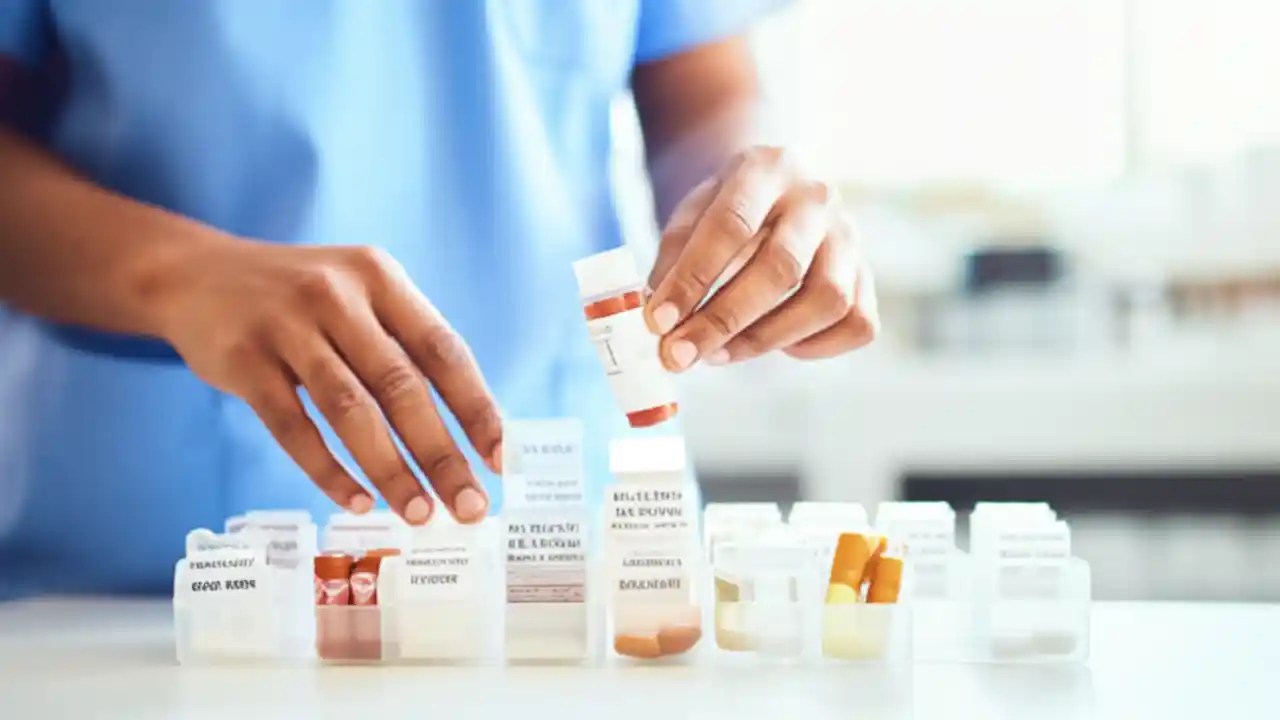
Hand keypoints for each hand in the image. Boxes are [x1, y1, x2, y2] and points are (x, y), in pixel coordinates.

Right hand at [157, 238, 500, 524]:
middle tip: (469, 506)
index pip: (443, 350)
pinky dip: (328, 470)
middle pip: (402, 387)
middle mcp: (338, 296)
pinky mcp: (244, 361)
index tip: (500, 460)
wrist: (194, 275)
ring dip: (391, 470)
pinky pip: (294, 428)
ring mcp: (287, 327)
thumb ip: (402, 347)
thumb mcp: (357, 296)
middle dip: (442, 455)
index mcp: (380, 278)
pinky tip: (358, 501)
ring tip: (420, 514)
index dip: (476, 408)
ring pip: (351, 411)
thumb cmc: (299, 300)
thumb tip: (465, 432)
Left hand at [645, 146, 878, 368]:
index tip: (658, 321)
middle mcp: (818, 198)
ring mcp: (850, 237)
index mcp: (766, 168)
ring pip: (827, 299)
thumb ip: (674, 258)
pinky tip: (776, 344)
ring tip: (718, 354)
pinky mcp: (867, 275)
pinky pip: (858, 323)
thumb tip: (661, 317)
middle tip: (680, 354)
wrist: (780, 189)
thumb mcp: (693, 212)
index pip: (731, 226)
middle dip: (724, 320)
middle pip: (781, 268)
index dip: (692, 279)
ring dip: (767, 338)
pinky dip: (816, 346)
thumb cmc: (729, 209)